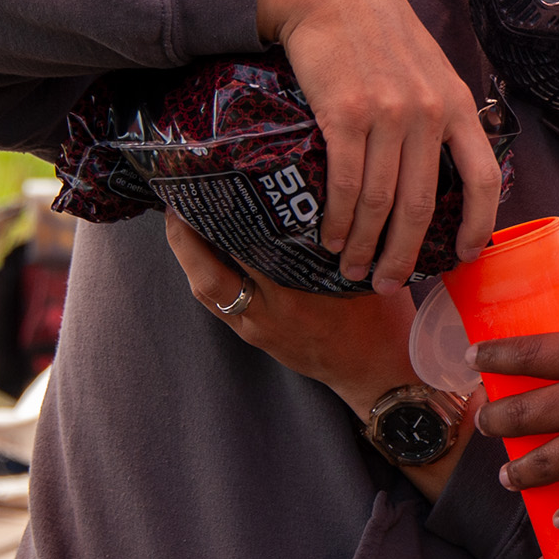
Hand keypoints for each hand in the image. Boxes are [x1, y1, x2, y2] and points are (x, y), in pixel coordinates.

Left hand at [167, 214, 467, 499]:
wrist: (376, 373)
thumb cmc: (380, 318)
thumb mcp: (363, 271)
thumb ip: (338, 240)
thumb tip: (316, 195)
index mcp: (297, 295)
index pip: (248, 249)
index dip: (226, 216)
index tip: (216, 185)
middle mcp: (269, 313)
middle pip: (208, 275)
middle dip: (185, 239)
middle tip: (178, 203)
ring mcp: (258, 329)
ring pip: (206, 292)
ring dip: (189, 258)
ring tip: (184, 223)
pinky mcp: (255, 337)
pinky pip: (218, 304)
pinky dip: (206, 275)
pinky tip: (206, 254)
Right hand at [256, 0, 499, 291]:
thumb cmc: (378, 32)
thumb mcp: (429, 67)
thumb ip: (441, 113)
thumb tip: (448, 164)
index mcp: (455, 106)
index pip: (483, 178)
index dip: (479, 225)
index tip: (463, 256)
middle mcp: (426, 114)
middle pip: (421, 206)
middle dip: (404, 255)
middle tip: (390, 284)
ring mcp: (386, 115)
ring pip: (379, 203)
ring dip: (364, 245)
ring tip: (354, 269)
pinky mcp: (343, 114)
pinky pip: (343, 183)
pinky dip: (336, 219)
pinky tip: (330, 237)